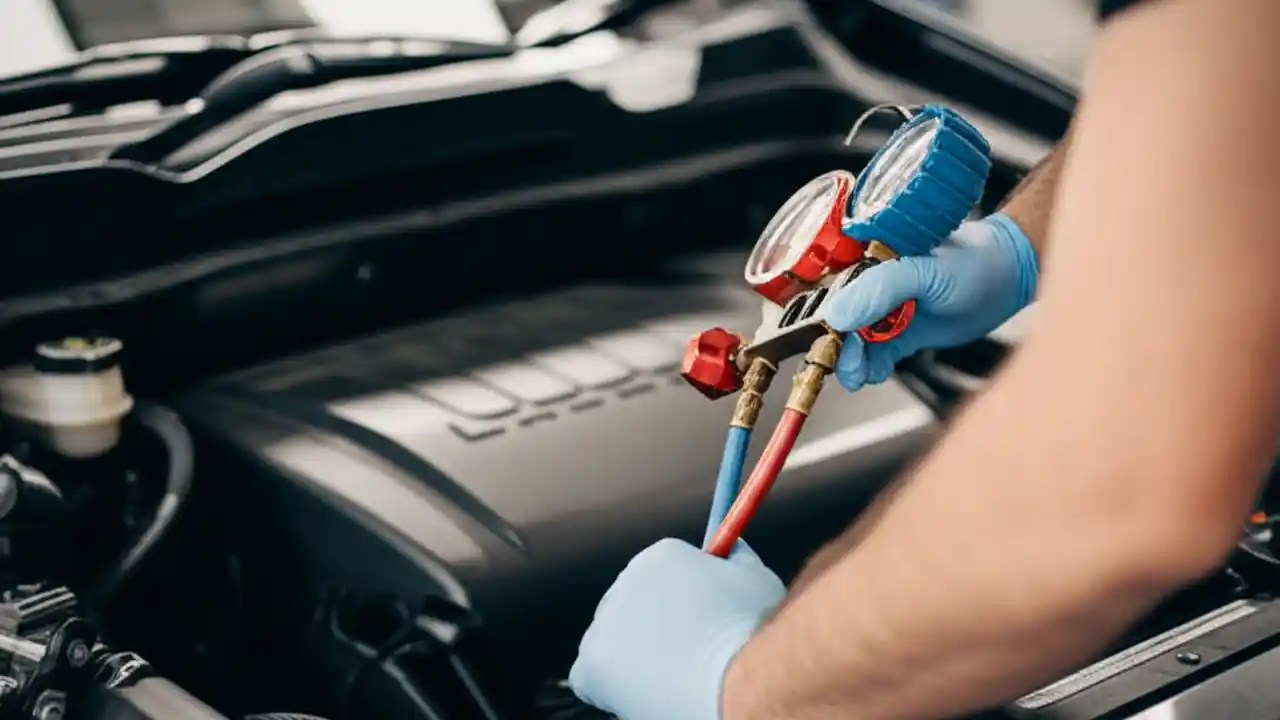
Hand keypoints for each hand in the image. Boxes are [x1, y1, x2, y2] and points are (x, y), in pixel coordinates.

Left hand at [570, 538, 785, 719]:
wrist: (736, 677)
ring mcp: (606, 621)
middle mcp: (626, 579)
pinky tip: (639, 693)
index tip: (695, 625)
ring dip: (633, 657)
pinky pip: (591, 675)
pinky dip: (610, 687)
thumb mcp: (756, 579)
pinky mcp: (592, 662)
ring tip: (670, 678)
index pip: (661, 576)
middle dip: (653, 629)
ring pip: (614, 641)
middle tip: (681, 657)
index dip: (679, 605)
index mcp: (662, 556)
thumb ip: (737, 558)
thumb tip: (733, 545)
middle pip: (634, 606)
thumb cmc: (752, 632)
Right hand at [824, 214, 1037, 391]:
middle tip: (844, 361)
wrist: (1011, 277)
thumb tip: (837, 316)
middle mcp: (870, 281)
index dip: (813, 312)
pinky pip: (875, 354)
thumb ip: (880, 289)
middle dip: (833, 343)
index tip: (814, 335)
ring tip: (859, 373)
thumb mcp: (925, 270)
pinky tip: (872, 373)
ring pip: (853, 340)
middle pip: (834, 317)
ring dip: (851, 360)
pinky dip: (870, 368)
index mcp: (866, 255)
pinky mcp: (900, 332)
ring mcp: (885, 309)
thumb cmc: (974, 260)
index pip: (825, 284)